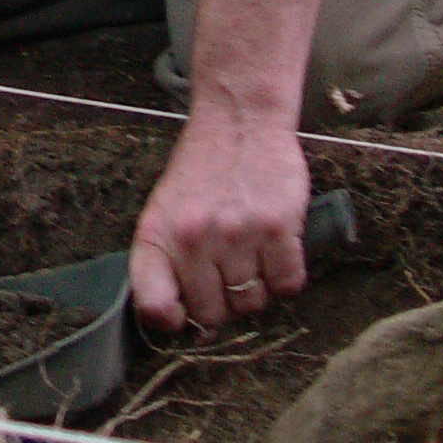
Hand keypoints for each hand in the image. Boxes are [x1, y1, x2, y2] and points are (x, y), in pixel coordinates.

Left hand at [129, 99, 308, 331]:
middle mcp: (194, 239)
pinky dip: (286, 277)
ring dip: (256, 288)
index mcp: (157, 235)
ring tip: (252, 253)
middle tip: (228, 271)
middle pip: (212, 315)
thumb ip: (166, 261)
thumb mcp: (164, 209)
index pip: (154, 307)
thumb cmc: (202, 170)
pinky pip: (288, 285)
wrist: (239, 120)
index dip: (172, 321)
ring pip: (252, 304)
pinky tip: (277, 250)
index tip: (185, 314)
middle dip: (222, 302)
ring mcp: (237, 235)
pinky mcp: (278, 228)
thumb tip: (182, 322)